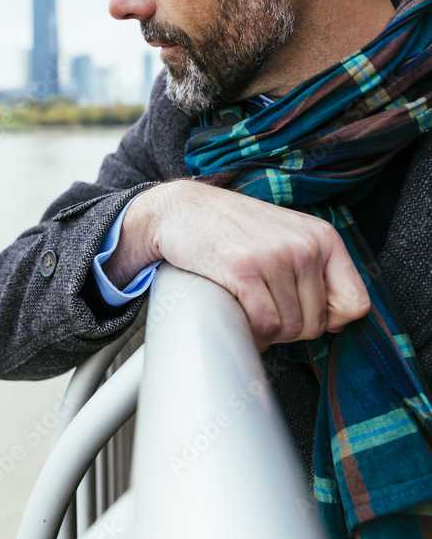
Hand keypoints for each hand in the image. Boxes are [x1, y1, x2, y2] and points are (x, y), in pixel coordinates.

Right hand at [101, 180, 370, 349]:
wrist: (183, 208)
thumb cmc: (234, 229)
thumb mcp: (286, 237)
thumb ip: (315, 271)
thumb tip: (337, 322)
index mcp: (323, 237)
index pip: (356, 304)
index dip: (330, 319)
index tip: (304, 312)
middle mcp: (304, 245)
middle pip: (317, 324)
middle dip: (290, 327)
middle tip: (265, 305)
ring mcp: (275, 256)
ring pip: (289, 328)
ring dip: (266, 329)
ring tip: (248, 303)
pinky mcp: (244, 270)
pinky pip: (264, 324)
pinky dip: (250, 329)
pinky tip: (238, 309)